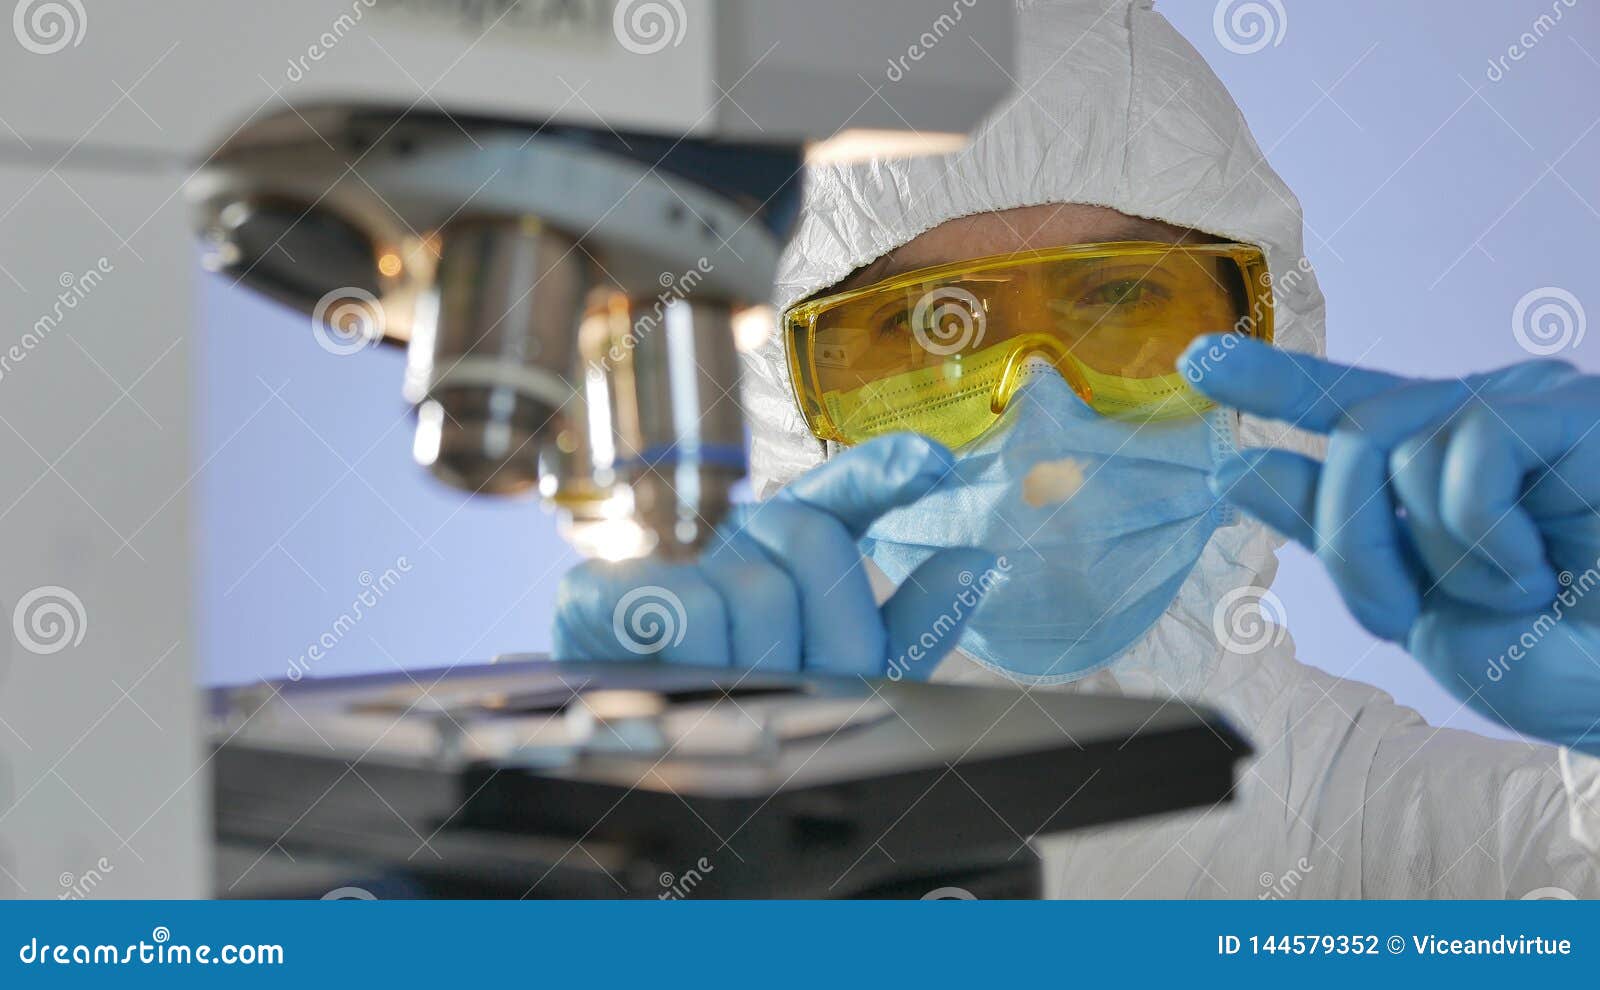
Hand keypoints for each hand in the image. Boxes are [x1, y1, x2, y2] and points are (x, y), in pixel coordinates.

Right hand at [552, 433, 995, 677]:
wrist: (619, 736)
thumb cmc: (753, 702)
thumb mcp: (842, 672)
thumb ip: (909, 623)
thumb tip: (977, 563)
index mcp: (798, 554)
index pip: (844, 490)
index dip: (884, 467)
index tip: (934, 462)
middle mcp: (744, 547)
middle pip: (818, 545)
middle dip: (821, 627)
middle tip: (793, 675)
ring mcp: (679, 570)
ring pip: (763, 592)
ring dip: (757, 658)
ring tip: (731, 687)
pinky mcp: (604, 597)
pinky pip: (692, 610)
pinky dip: (694, 646)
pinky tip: (672, 657)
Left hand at [1182, 335, 1599, 754]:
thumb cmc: (1553, 655)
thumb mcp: (1416, 599)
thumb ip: (1333, 527)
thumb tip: (1240, 467)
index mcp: (1440, 456)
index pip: (1342, 400)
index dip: (1270, 377)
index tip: (1197, 362)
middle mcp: (1482, 415)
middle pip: (1353, 432)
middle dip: (1351, 541)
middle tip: (1400, 614)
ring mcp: (1534, 406)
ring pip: (1399, 444)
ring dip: (1433, 554)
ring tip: (1513, 593)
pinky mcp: (1578, 414)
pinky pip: (1468, 452)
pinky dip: (1484, 536)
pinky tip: (1539, 571)